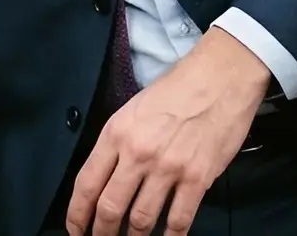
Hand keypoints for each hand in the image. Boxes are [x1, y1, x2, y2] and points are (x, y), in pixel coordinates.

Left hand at [66, 28, 269, 234]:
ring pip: (141, 220)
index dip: (77, 215)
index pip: (87, 183)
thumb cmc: (176, 89)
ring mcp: (168, 168)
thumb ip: (117, 144)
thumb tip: (107, 179)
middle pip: (110, 208)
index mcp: (116, 133)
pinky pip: (178, 220)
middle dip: (101, 234)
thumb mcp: (133, 109)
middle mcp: (138, 153)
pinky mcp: (197, 178)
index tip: (76, 230)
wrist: (220, 77)